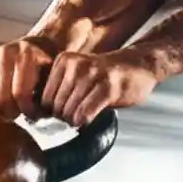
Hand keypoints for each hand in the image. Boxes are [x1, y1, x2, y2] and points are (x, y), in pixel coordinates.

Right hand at [0, 36, 58, 119]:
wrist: (36, 45)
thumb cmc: (46, 66)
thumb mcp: (53, 73)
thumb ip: (48, 89)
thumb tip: (42, 112)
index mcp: (26, 54)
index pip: (20, 93)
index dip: (26, 109)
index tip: (32, 116)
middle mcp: (6, 51)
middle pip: (3, 96)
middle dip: (12, 111)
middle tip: (18, 115)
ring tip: (8, 113)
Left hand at [41, 49, 159, 127]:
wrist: (140, 65)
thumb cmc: (108, 76)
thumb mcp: (80, 75)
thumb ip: (62, 89)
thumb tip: (42, 115)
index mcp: (65, 60)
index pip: (44, 97)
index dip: (51, 112)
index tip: (60, 117)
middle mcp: (76, 65)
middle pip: (56, 106)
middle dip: (63, 118)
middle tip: (74, 119)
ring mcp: (92, 75)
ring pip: (69, 111)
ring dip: (75, 121)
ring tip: (82, 118)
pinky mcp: (108, 87)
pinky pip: (85, 113)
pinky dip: (84, 121)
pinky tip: (88, 120)